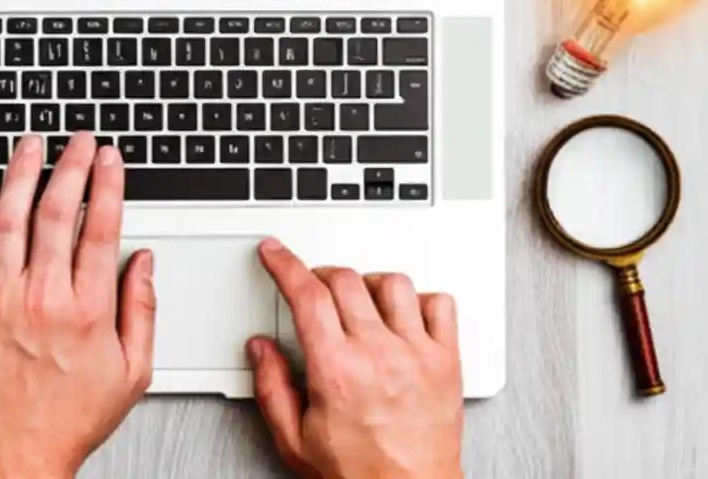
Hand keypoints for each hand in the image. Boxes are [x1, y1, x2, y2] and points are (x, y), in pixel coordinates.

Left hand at [0, 133, 155, 478]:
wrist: (17, 450)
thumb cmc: (72, 416)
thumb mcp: (134, 371)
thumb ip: (142, 311)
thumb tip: (144, 263)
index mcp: (87, 310)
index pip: (100, 228)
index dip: (108, 185)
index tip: (111, 159)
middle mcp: (43, 298)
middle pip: (55, 213)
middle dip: (71, 166)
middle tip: (79, 142)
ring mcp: (1, 300)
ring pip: (9, 220)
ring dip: (22, 175)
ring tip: (32, 146)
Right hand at [248, 239, 463, 478]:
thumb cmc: (359, 477)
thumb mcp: (294, 440)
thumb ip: (272, 387)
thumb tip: (260, 348)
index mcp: (336, 370)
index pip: (306, 295)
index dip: (285, 265)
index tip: (275, 252)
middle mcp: (378, 354)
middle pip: (345, 280)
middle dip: (320, 274)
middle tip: (312, 286)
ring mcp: (416, 354)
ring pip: (392, 283)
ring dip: (368, 283)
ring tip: (358, 301)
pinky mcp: (446, 361)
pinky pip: (440, 305)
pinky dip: (420, 299)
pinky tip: (404, 315)